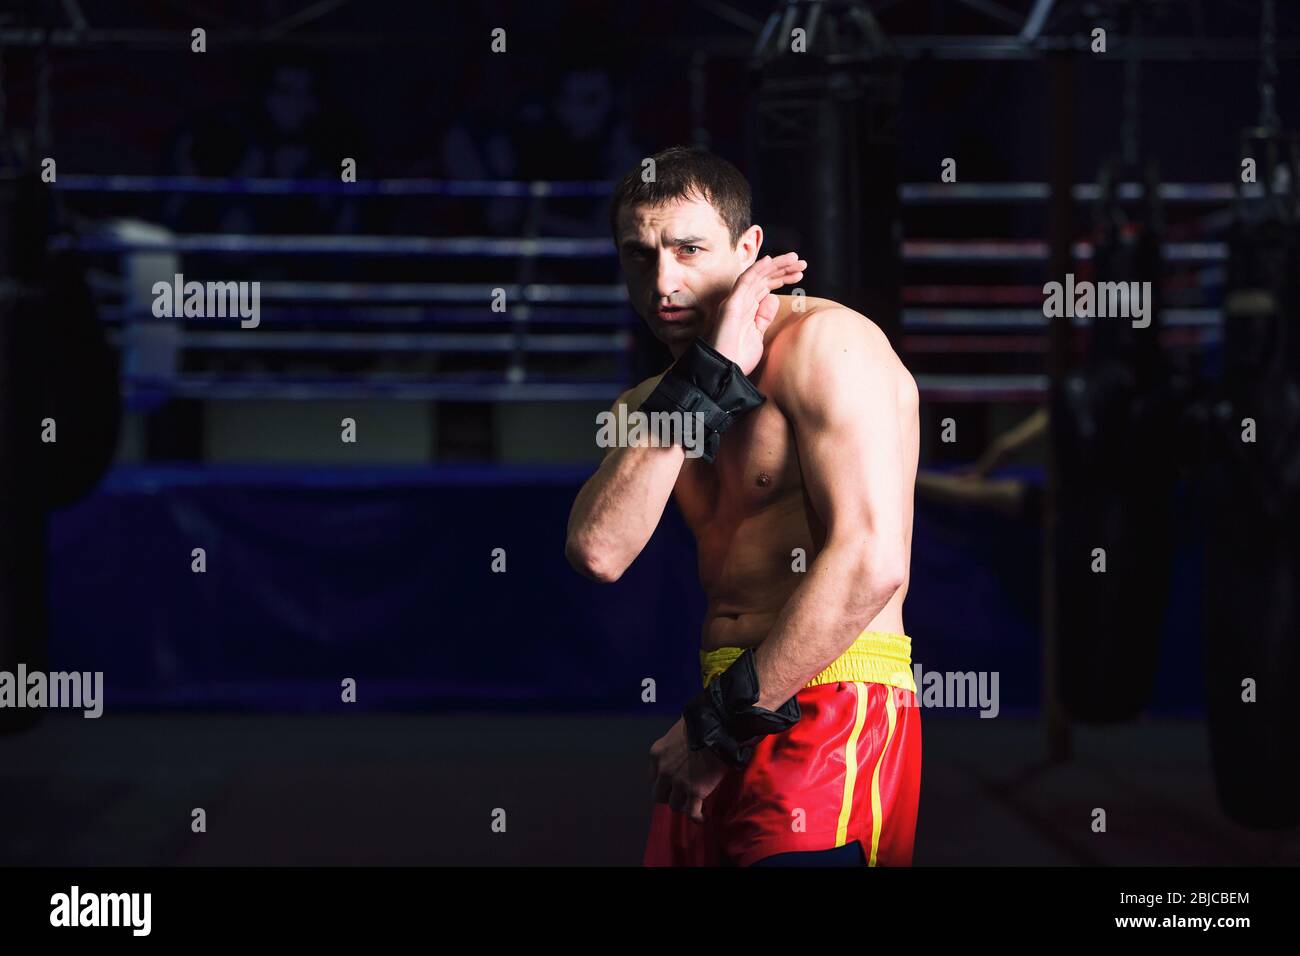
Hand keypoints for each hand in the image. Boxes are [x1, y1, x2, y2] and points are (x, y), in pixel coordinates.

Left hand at [649, 716, 730, 823]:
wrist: (718, 727)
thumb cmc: (701, 724)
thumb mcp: (677, 732)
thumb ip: (674, 747)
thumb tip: (682, 751)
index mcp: (657, 754)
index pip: (653, 778)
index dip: (663, 782)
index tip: (672, 783)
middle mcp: (664, 770)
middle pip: (659, 795)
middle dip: (670, 796)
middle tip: (682, 795)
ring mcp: (678, 783)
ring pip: (674, 805)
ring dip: (684, 805)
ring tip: (694, 804)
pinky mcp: (695, 792)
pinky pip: (691, 813)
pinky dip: (697, 818)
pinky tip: (703, 817)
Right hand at [709, 252, 805, 374]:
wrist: (725, 371)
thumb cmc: (738, 358)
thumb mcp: (757, 335)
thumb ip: (763, 317)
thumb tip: (773, 298)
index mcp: (747, 308)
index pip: (766, 287)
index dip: (782, 278)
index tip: (799, 275)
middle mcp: (741, 302)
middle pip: (764, 278)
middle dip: (783, 269)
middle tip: (802, 263)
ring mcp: (735, 302)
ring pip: (757, 276)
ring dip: (776, 265)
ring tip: (795, 259)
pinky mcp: (732, 304)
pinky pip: (745, 282)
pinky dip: (757, 269)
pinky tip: (770, 261)